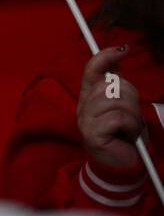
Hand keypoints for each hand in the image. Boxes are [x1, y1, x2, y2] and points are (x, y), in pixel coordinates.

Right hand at [77, 46, 143, 170]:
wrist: (122, 166)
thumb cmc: (125, 137)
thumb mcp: (123, 108)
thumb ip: (118, 89)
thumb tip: (117, 62)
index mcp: (89, 97)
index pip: (92, 69)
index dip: (106, 56)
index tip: (123, 49)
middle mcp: (83, 105)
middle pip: (111, 84)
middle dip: (131, 98)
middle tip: (131, 117)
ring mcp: (85, 119)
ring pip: (116, 100)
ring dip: (132, 115)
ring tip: (130, 128)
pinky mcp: (91, 133)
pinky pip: (117, 118)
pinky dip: (129, 126)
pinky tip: (127, 136)